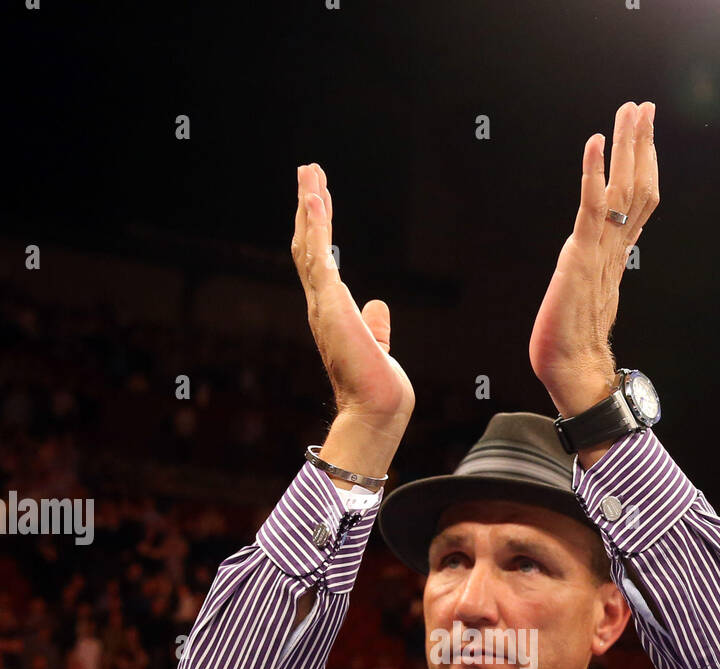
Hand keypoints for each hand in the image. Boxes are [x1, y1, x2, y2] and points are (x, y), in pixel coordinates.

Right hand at [292, 164, 414, 432]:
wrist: (376, 411)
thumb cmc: (376, 388)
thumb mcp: (377, 346)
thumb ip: (375, 326)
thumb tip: (377, 305)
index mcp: (331, 314)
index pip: (319, 264)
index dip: (316, 231)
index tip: (317, 201)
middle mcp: (321, 306)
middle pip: (308, 247)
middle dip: (308, 208)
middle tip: (308, 172)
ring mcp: (322, 304)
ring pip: (309, 244)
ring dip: (309, 205)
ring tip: (309, 172)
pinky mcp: (330, 303)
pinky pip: (317, 255)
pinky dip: (314, 224)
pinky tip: (312, 197)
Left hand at [529, 101, 659, 417]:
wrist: (571, 374)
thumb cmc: (570, 348)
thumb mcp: (582, 302)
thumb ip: (590, 282)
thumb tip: (591, 277)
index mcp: (613, 259)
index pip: (636, 205)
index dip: (643, 168)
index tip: (646, 136)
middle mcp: (612, 251)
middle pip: (637, 189)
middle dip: (641, 146)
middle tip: (645, 108)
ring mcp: (599, 253)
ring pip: (622, 191)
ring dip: (627, 147)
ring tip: (631, 111)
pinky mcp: (581, 258)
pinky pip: (593, 208)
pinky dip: (594, 173)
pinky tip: (596, 142)